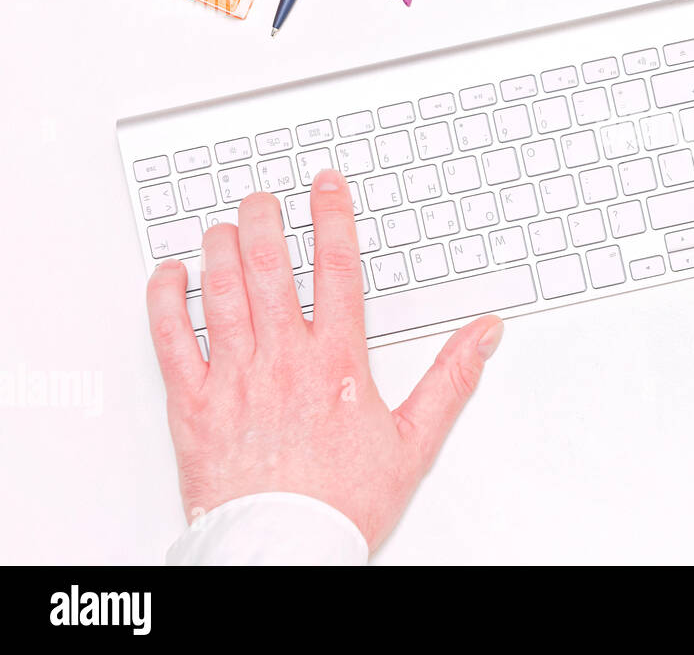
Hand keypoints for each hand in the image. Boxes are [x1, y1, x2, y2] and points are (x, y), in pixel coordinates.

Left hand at [144, 169, 502, 549]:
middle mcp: (282, 358)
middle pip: (271, 265)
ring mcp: (234, 376)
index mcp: (336, 362)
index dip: (333, 217)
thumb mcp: (414, 441)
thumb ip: (451, 379)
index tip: (327, 187)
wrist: (283, 550)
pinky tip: (169, 276)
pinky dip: (165, 299)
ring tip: (224, 225)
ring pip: (222, 289)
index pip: (338, 269)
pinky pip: (169, 337)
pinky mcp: (193, 403)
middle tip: (263, 197)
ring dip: (221, 246)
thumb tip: (484, 335)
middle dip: (265, 219)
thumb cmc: (341, 503)